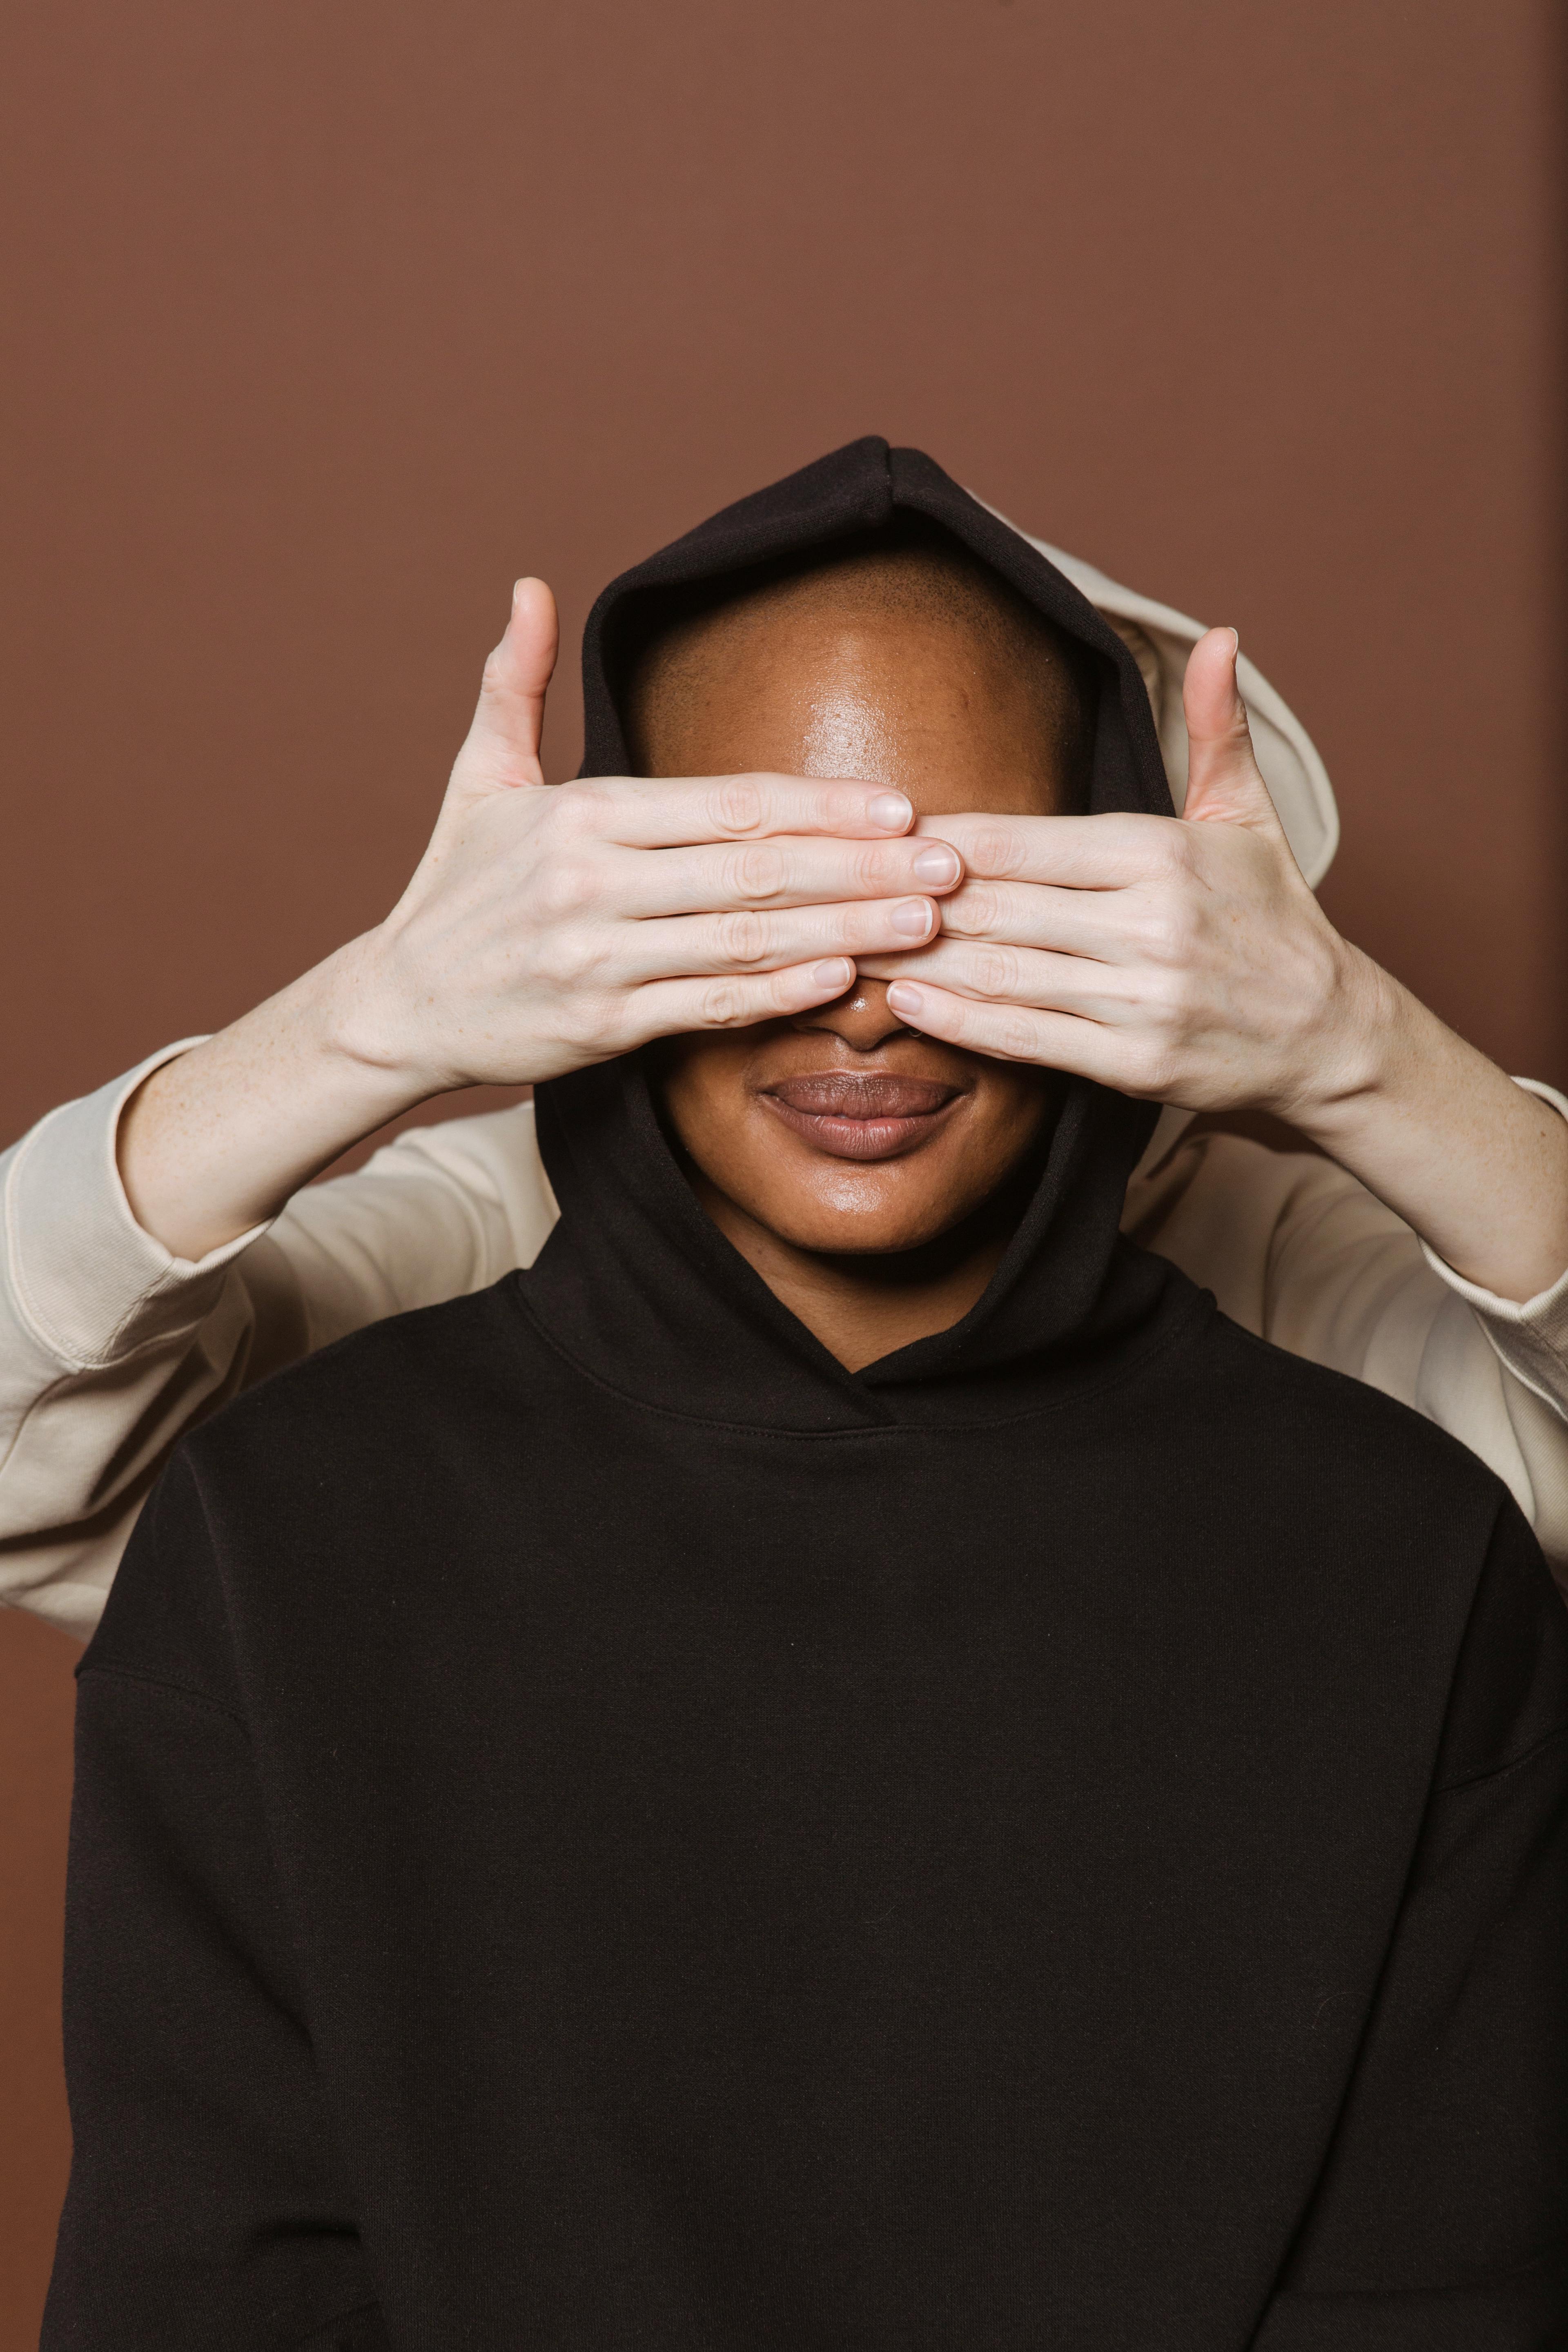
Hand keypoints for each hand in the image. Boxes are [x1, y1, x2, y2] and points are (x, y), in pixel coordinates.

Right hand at [339, 579, 963, 1093]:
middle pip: (752, 871)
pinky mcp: (601, 1026)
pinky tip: (843, 979)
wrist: (398, 1004)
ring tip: (925, 919)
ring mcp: (597, 959)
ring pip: (744, 941)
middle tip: (950, 861)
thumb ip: (515, 684)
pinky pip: (706, 1006)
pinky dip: (777, 994)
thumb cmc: (455, 889)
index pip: (725, 804)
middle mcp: (589, 884)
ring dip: (844, 930)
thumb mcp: (478, 778)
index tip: (899, 804)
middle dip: (860, 866)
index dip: (818, 804)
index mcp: (577, 815)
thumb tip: (531, 587)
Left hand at [860, 628, 1380, 1123]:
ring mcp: (1142, 997)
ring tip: (846, 945)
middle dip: (909, 899)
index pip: (1021, 842)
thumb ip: (1217, 730)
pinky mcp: (1136, 1063)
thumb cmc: (1274, 918)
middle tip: (836, 890)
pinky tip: (905, 1002)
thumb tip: (1220, 636)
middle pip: (998, 905)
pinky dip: (959, 1022)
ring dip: (915, 960)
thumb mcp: (1248, 818)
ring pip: (1000, 972)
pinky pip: (1027, 1038)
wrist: (1329, 1032)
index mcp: (1162, 854)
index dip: (941, 840)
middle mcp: (1151, 923)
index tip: (880, 835)